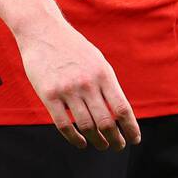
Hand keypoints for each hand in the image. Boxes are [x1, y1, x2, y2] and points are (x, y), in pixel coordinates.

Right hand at [15, 17, 141, 150]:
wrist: (43, 31)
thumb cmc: (72, 47)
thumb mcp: (97, 60)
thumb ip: (106, 84)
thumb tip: (119, 112)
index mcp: (103, 74)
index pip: (122, 108)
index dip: (130, 128)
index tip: (134, 139)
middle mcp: (87, 83)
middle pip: (106, 122)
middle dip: (115, 139)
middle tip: (117, 146)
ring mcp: (68, 90)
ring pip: (86, 126)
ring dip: (97, 141)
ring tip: (101, 145)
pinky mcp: (49, 95)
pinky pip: (64, 125)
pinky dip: (74, 138)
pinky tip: (81, 142)